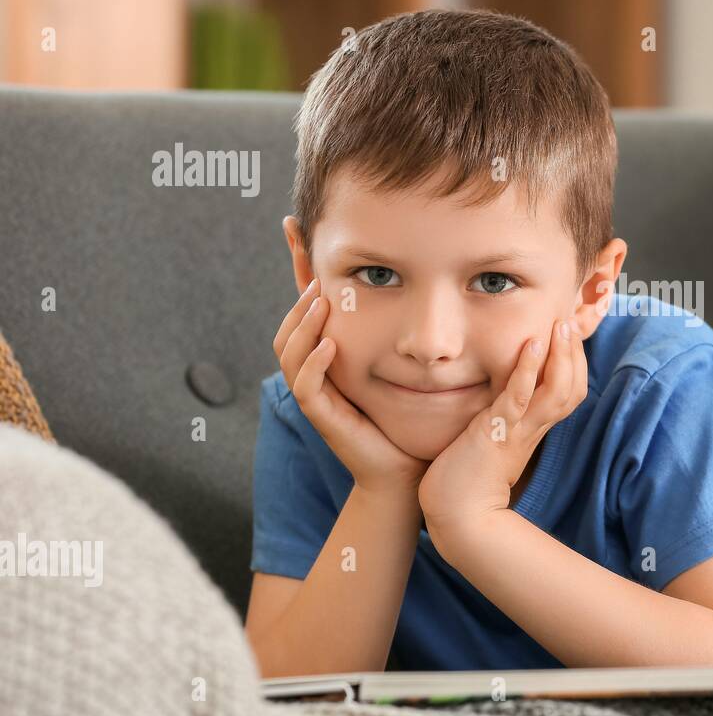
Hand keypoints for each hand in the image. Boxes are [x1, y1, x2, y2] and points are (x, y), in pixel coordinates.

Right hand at [274, 277, 428, 498]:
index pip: (305, 319)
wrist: (407, 471)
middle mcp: (316, 378)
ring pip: (289, 355)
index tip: (298, 244)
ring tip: (320, 301)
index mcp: (329, 363)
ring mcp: (317, 399)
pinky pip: (306, 388)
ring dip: (303, 325)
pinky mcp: (324, 419)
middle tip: (314, 274)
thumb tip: (423, 296)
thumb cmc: (408, 418)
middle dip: (296, 300)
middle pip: (286, 332)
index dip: (300, 285)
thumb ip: (401, 337)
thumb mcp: (402, 368)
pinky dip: (313, 364)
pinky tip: (329, 345)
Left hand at [419, 315, 587, 548]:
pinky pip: (520, 398)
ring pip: (557, 391)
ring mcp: (518, 431)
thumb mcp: (492, 439)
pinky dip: (529, 370)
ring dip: (561, 356)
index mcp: (534, 429)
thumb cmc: (467, 479)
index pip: (569, 393)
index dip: (574, 363)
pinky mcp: (497, 432)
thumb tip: (500, 397)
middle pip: (573, 389)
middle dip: (575, 353)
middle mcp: (533, 429)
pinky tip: (532, 344)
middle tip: (569, 321)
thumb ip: (502, 419)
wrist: (457, 516)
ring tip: (559, 326)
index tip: (567, 335)